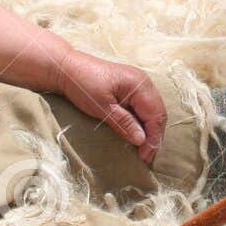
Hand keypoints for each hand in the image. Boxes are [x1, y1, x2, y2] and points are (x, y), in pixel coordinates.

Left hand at [54, 50, 167, 165]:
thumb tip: (142, 140)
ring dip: (151, 130)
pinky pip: (145, 106)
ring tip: (144, 150)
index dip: (152, 138)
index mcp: (139, 84)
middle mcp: (144, 82)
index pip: (155, 115)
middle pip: (158, 113)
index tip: (145, 157)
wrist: (67, 68)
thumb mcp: (102, 107)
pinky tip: (139, 134)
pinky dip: (144, 121)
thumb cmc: (83, 85)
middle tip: (146, 157)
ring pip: (154, 110)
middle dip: (154, 136)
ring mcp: (139, 83)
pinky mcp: (132, 87)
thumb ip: (124, 123)